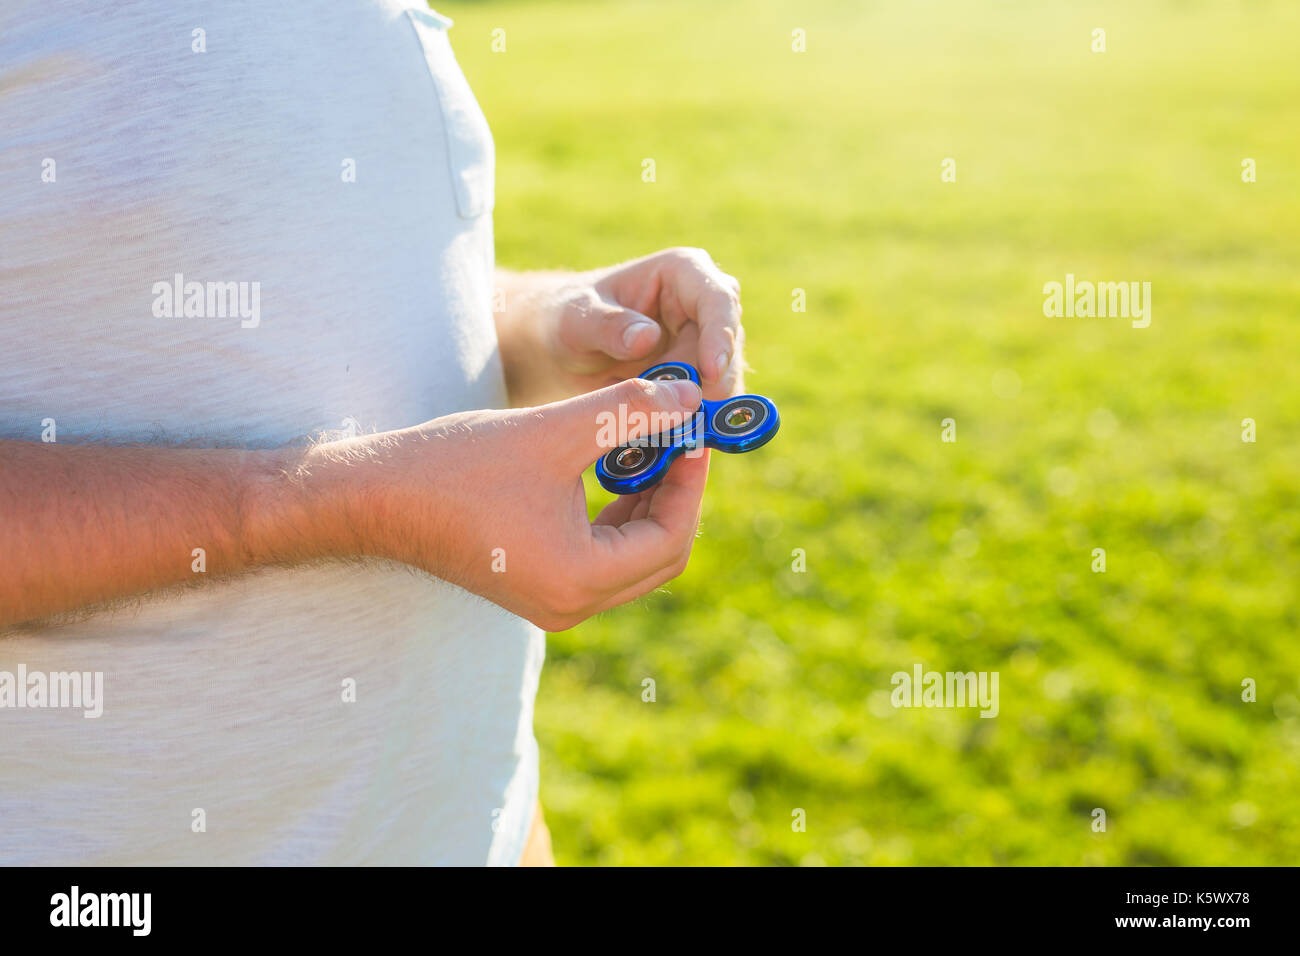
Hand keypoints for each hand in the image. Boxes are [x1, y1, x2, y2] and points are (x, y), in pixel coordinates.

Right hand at [315, 376, 708, 630]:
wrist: (374, 497)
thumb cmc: (456, 465)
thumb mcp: (553, 430)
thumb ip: (629, 411)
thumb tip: (690, 394)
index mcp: (580, 578)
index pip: (671, 537)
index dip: (691, 481)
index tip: (695, 430)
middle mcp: (571, 604)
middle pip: (659, 555)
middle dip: (676, 494)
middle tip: (681, 436)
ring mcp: (553, 601)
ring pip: (632, 557)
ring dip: (647, 503)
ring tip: (650, 444)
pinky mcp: (535, 587)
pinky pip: (600, 559)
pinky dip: (616, 517)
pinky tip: (612, 467)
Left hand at [495, 247, 744, 405]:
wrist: (561, 349)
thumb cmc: (567, 319)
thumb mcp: (576, 319)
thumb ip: (607, 325)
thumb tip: (649, 338)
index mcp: (682, 272)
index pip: (718, 300)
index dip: (721, 336)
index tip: (710, 372)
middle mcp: (704, 306)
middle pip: (727, 349)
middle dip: (703, 384)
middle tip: (669, 414)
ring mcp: (707, 344)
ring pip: (723, 384)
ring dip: (690, 408)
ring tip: (646, 421)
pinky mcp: (701, 379)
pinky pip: (707, 406)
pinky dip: (685, 423)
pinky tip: (652, 432)